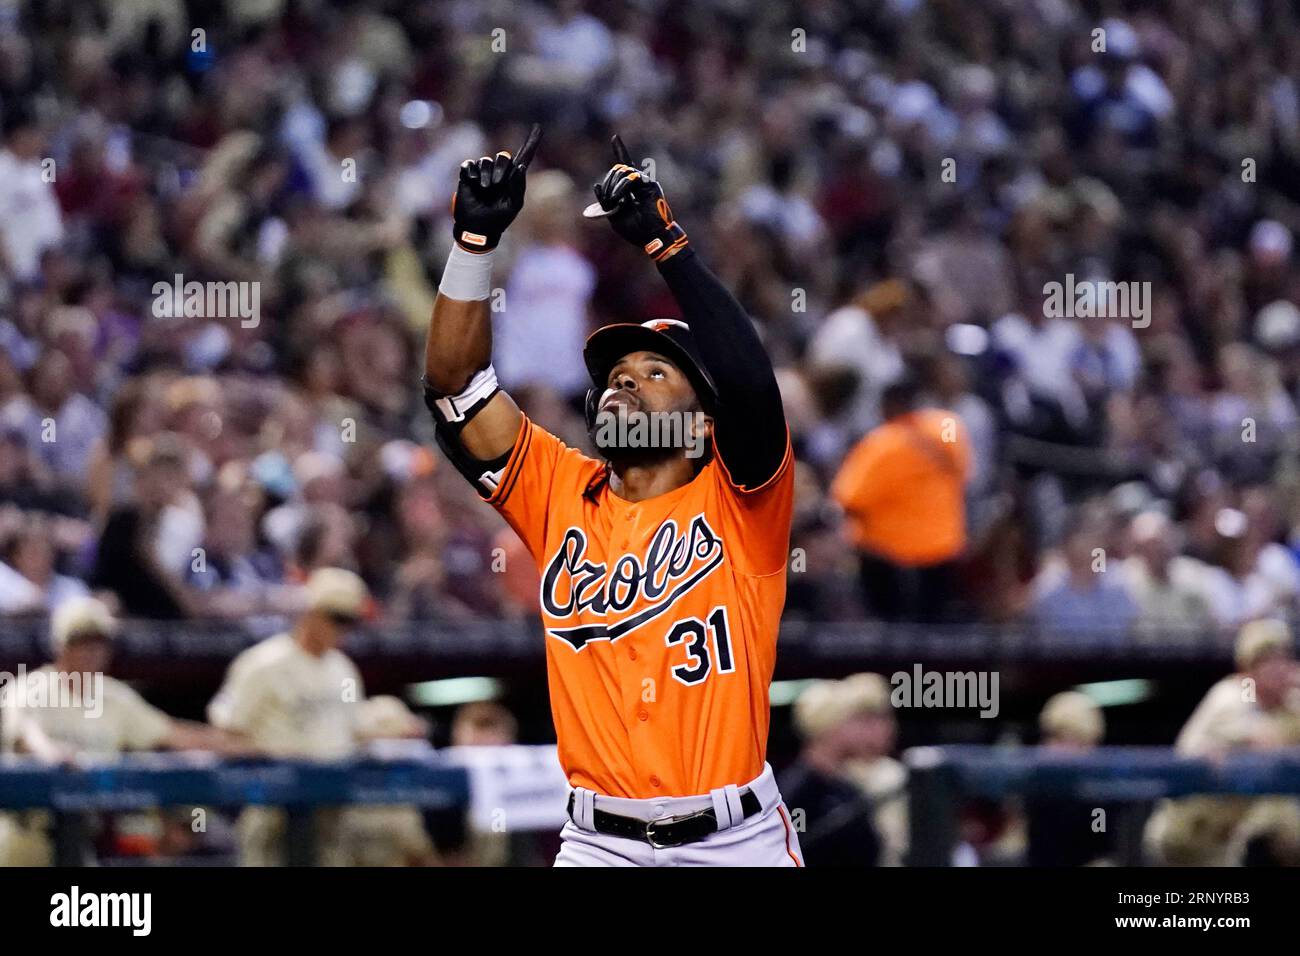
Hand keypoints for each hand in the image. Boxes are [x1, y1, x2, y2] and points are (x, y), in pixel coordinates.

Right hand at [452, 124, 541, 250]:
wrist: (477, 228)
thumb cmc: (498, 219)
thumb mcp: (513, 205)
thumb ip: (518, 186)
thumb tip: (519, 166)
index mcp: (513, 179)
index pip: (524, 157)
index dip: (532, 142)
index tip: (539, 127)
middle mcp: (499, 173)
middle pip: (503, 156)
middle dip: (500, 167)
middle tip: (496, 184)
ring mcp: (483, 174)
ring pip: (485, 160)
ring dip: (485, 173)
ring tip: (484, 188)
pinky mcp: (468, 175)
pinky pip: (469, 164)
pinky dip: (471, 171)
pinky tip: (472, 181)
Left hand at [593, 134, 688, 260]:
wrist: (651, 237)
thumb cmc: (635, 230)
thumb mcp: (613, 215)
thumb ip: (605, 201)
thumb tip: (597, 185)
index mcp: (630, 189)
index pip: (624, 165)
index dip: (620, 150)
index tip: (615, 137)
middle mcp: (638, 183)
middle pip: (618, 169)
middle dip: (609, 182)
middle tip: (609, 199)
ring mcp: (644, 183)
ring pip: (623, 170)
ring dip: (614, 184)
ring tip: (614, 200)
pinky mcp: (650, 184)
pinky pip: (631, 176)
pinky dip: (622, 186)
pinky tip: (619, 198)